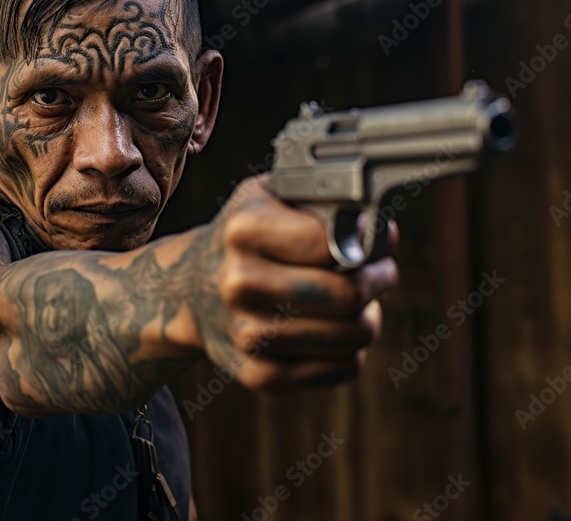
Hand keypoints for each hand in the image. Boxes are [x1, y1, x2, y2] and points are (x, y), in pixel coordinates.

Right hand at [193, 175, 398, 391]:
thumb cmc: (244, 238)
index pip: (333, 242)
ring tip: (362, 303)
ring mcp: (246, 333)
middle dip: (379, 280)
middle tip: (381, 273)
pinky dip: (352, 351)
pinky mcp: (257, 374)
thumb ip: (322, 201)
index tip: (377, 242)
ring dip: (370, 318)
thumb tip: (381, 231)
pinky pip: (340, 369)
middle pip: (347, 294)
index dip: (369, 243)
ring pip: (351, 336)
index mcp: (244, 230)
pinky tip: (339, 331)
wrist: (189, 290)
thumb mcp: (268, 198)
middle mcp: (240, 283)